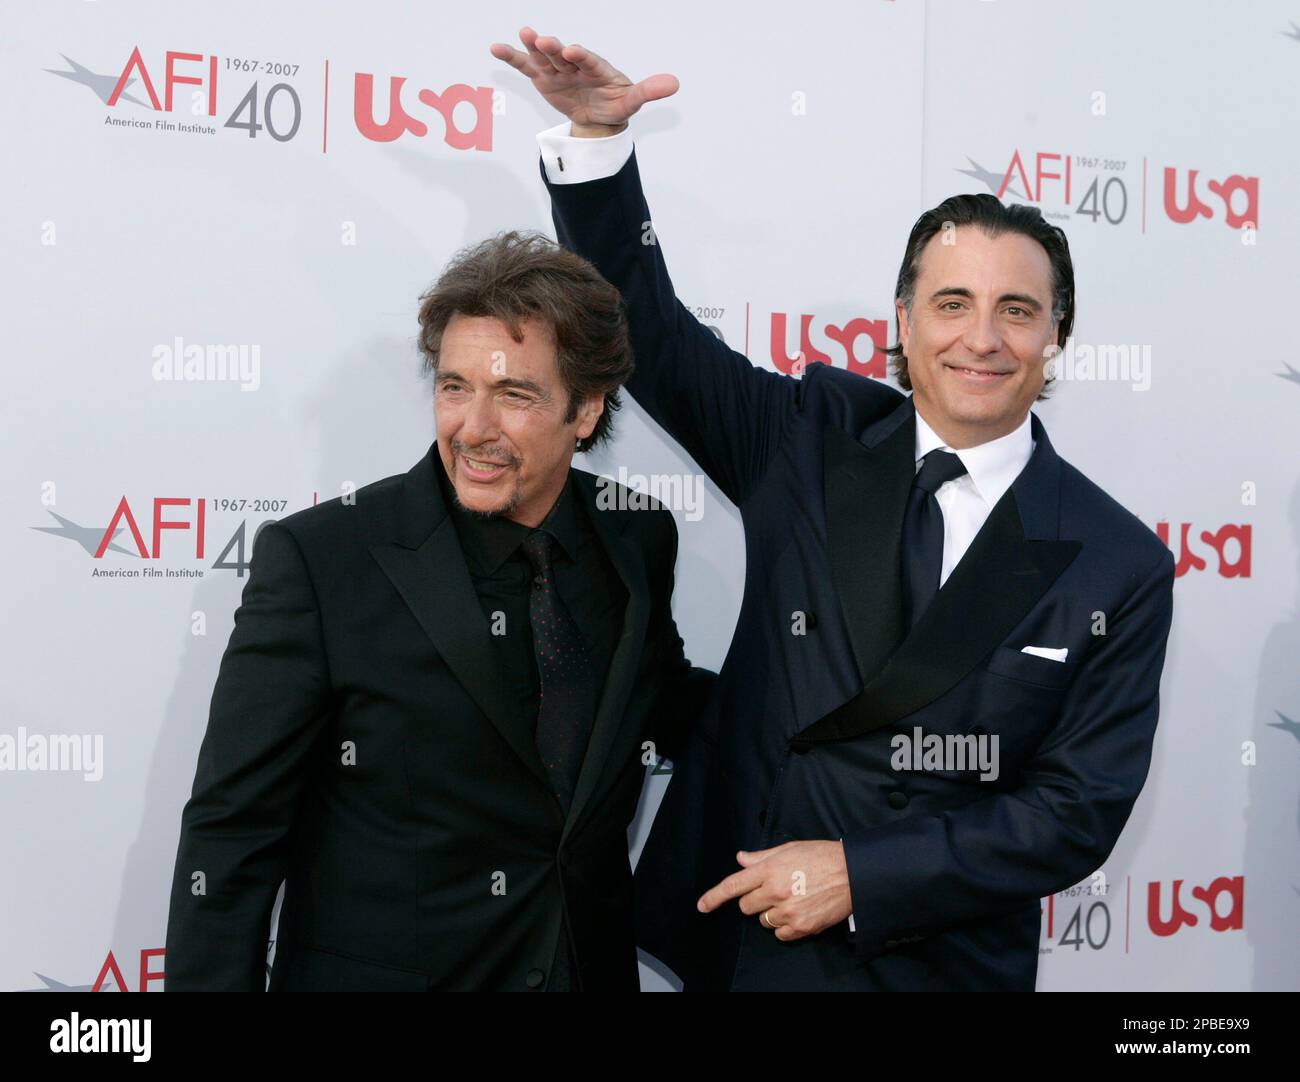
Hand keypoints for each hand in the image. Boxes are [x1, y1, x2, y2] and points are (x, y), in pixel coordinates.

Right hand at [489, 26, 678, 135]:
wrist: (599, 116)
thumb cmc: (616, 104)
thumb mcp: (632, 101)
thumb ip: (649, 91)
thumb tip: (675, 84)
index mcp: (597, 68)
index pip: (589, 60)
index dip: (581, 57)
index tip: (573, 53)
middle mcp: (575, 64)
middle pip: (563, 55)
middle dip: (555, 49)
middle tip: (545, 40)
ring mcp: (558, 70)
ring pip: (544, 56)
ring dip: (533, 46)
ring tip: (524, 34)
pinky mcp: (544, 78)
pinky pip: (526, 67)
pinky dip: (512, 58)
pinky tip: (496, 48)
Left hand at [697, 840, 853, 941]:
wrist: (852, 874)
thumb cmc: (821, 856)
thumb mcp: (789, 849)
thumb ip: (761, 857)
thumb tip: (741, 859)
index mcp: (769, 870)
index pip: (733, 885)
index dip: (714, 897)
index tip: (702, 906)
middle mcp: (775, 892)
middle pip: (746, 906)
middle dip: (755, 900)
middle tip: (774, 891)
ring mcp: (788, 911)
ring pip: (762, 921)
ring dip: (771, 913)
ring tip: (792, 899)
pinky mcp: (801, 927)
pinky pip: (780, 935)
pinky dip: (785, 927)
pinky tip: (799, 912)